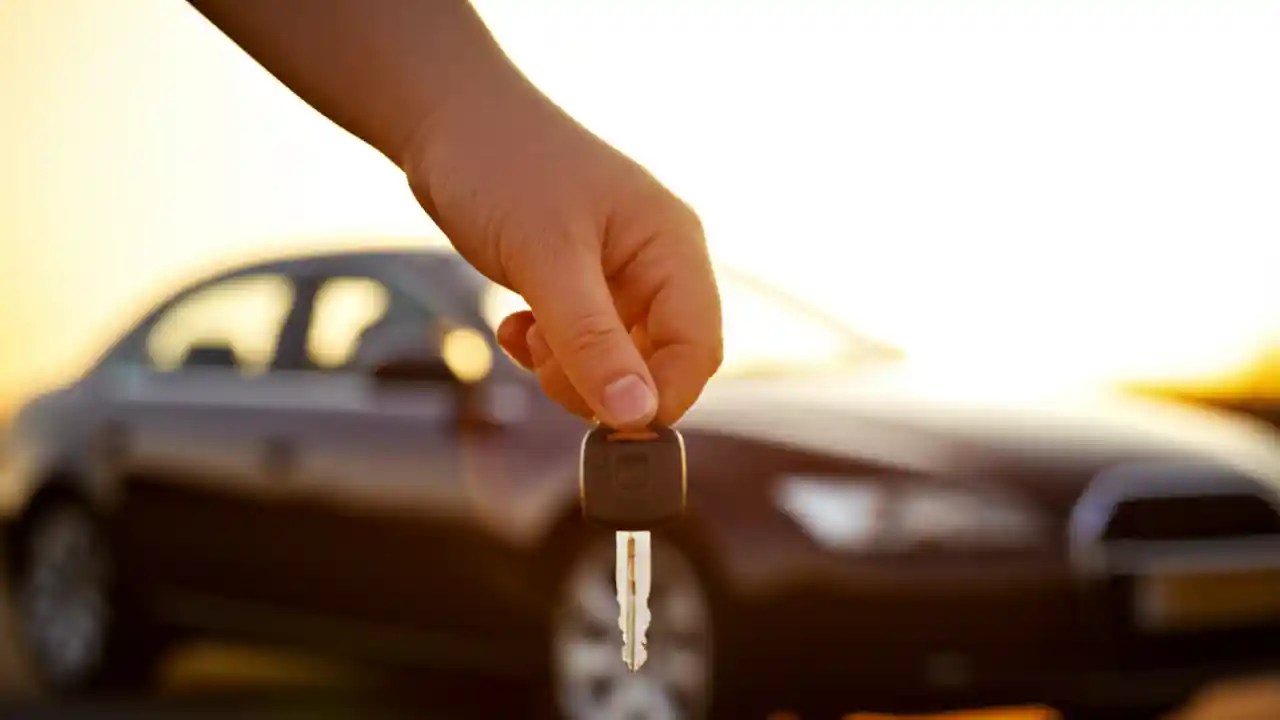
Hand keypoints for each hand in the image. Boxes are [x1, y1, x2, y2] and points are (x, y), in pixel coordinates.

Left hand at [404, 79, 721, 428]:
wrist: (447, 119)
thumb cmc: (503, 167)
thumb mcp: (546, 260)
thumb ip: (592, 341)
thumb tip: (637, 417)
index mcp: (672, 245)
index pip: (698, 347)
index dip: (663, 395)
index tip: (610, 423)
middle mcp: (656, 262)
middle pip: (660, 361)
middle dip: (603, 381)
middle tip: (548, 361)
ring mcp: (619, 275)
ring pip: (616, 361)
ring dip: (568, 367)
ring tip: (527, 329)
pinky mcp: (582, 285)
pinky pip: (580, 345)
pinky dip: (547, 351)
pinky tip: (515, 324)